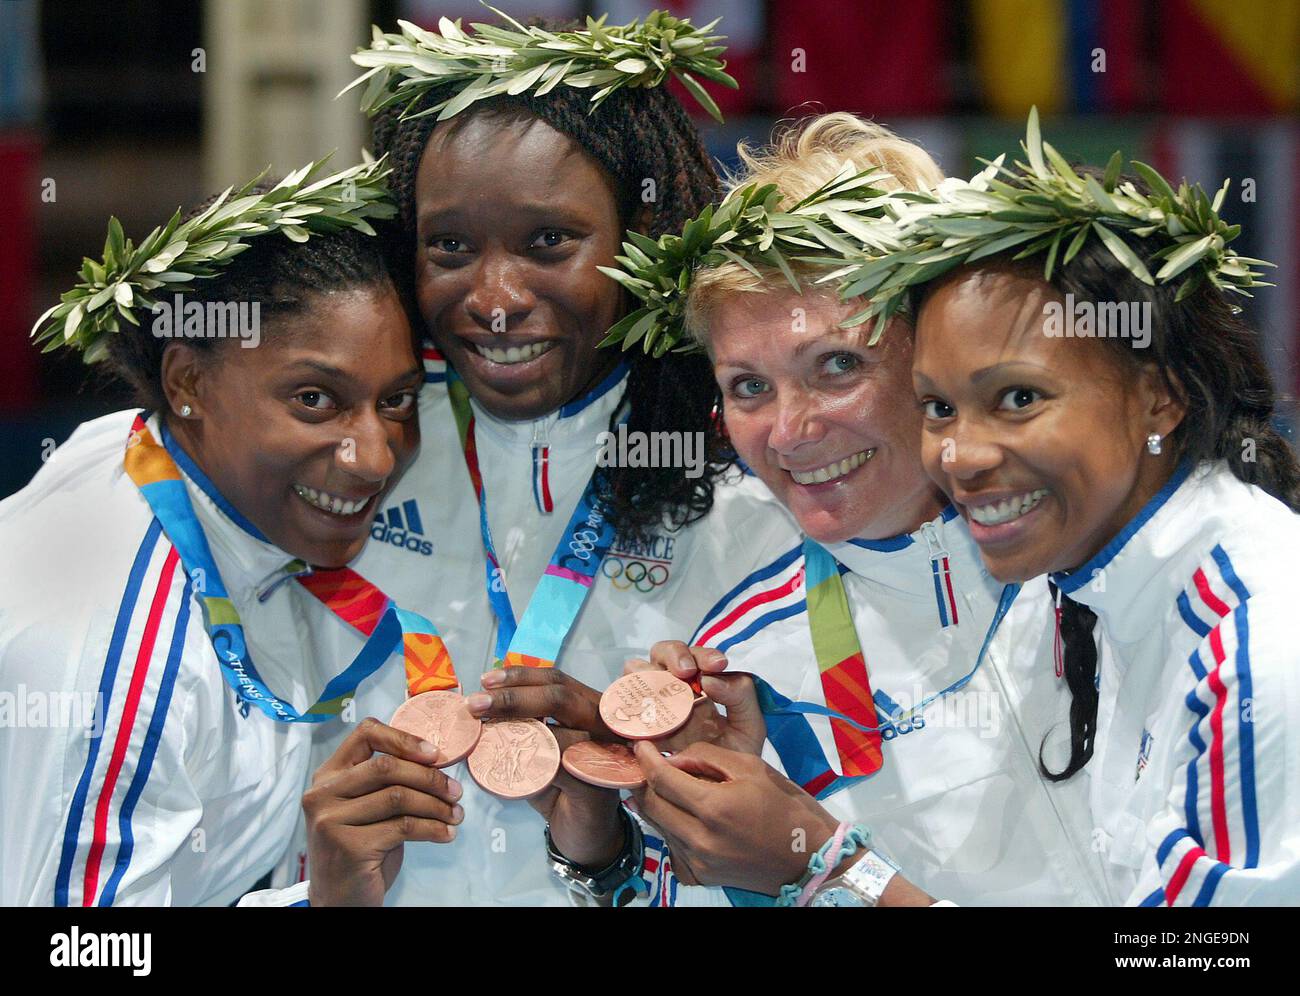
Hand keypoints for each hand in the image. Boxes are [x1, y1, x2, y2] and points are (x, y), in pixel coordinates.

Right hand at [303, 717, 463, 905]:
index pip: (365, 734)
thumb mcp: (367, 808)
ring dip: (437, 805)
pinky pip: (404, 826)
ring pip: (398, 797)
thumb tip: (436, 761)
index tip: (435, 754)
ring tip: (456, 815)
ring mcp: (332, 820)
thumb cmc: (361, 848)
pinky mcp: (349, 846)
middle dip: (430, 777)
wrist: (340, 900)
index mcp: (328, 775)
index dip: (404, 739)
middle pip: (387, 767)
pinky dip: (433, 828)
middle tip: (456, 792)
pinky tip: (446, 835)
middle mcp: (323, 794)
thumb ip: (387, 783)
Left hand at [467, 667, 623, 868]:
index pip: (556, 680)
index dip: (520, 677)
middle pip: (561, 695)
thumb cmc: (559, 789)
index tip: (486, 680)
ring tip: (483, 725)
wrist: (585, 835)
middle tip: (477, 703)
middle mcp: (603, 723)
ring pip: (562, 725)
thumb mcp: (538, 753)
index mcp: (589, 708)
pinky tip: (499, 764)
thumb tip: (478, 709)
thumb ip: (520, 730)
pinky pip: (560, 763)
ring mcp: (605, 750)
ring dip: (518, 724)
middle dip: (513, 696)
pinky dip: (527, 760)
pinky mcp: (598, 781)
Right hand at [626, 641, 765, 754]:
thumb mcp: (748, 726)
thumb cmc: (733, 755)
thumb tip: (710, 679)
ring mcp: (647, 702)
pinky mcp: (630, 724)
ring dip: (647, 674)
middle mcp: (670, 685)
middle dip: (674, 656)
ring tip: (662, 690)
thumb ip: (741, 697)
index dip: (703, 654)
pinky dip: (626, 702)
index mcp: (699, 681)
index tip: (717, 665)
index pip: (696, 655)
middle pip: (661, 653)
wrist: (716, 792)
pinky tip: (642, 713)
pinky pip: (619, 705)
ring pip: (635, 671)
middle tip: (686, 671)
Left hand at [631, 740, 837, 895]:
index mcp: (715, 808)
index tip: (641, 746)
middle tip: (651, 766)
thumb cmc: (787, 806)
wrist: (811, 857)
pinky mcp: (701, 878)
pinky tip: (686, 818)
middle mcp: (700, 840)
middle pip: (651, 805)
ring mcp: (699, 863)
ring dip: (658, 805)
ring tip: (670, 788)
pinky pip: (672, 847)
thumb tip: (674, 758)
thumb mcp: (752, 766)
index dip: (646, 759)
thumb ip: (707, 757)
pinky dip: (672, 829)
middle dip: (647, 782)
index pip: (662, 780)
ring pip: (659, 827)